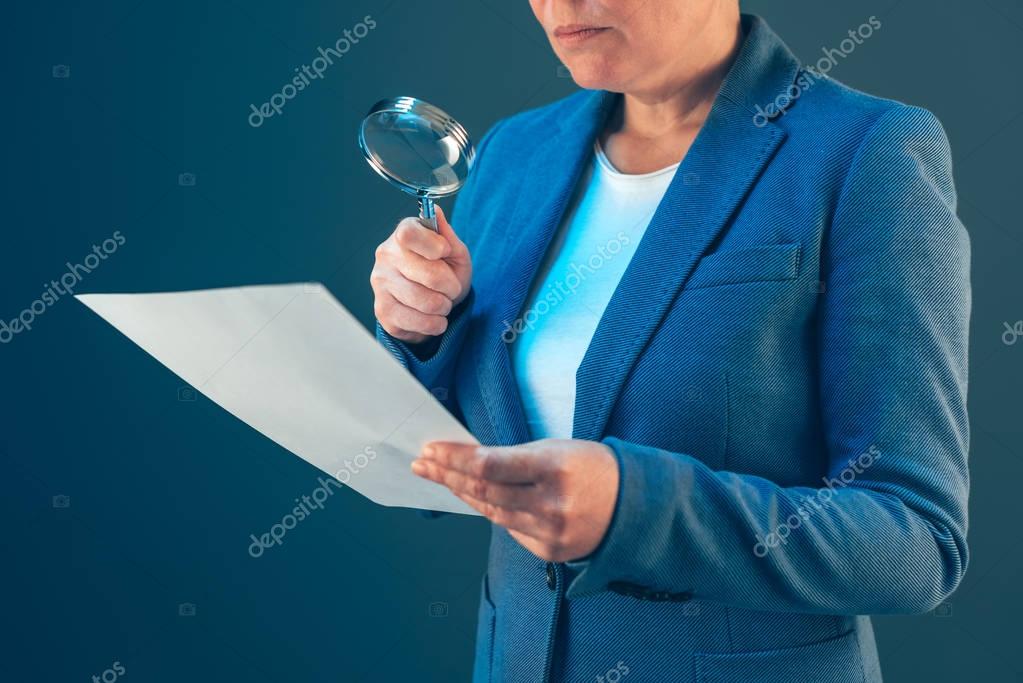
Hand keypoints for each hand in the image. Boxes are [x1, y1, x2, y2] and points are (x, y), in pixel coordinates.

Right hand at [371, 205, 471, 344]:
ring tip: (442, 304)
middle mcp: (386, 256)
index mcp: (403, 234)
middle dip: (451, 286)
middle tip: (451, 288)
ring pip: (425, 301)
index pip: (410, 235)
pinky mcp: (382, 311)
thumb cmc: (444, 273)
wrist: (435, 304)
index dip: (435, 247)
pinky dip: (434, 324)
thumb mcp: (455, 253)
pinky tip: (433, 318)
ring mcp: (380, 284)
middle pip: (428, 274)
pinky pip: (416, 322)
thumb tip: (437, 213)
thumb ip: (448, 236)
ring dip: (443, 307)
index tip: (445, 253)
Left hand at [412, 439, 619, 562]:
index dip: (455, 458)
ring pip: (492, 512)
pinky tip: (478, 498)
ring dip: (463, 493)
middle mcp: (551, 504)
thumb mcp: (558, 448)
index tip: (431, 450)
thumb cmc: (593, 468)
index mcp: (554, 467)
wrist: (636, 506)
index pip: (489, 465)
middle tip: (423, 463)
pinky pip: (511, 529)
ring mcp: (550, 532)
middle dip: (447, 475)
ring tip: (440, 477)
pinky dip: (493, 512)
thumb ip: (515, 458)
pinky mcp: (550, 551)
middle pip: (484, 491)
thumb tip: (469, 460)